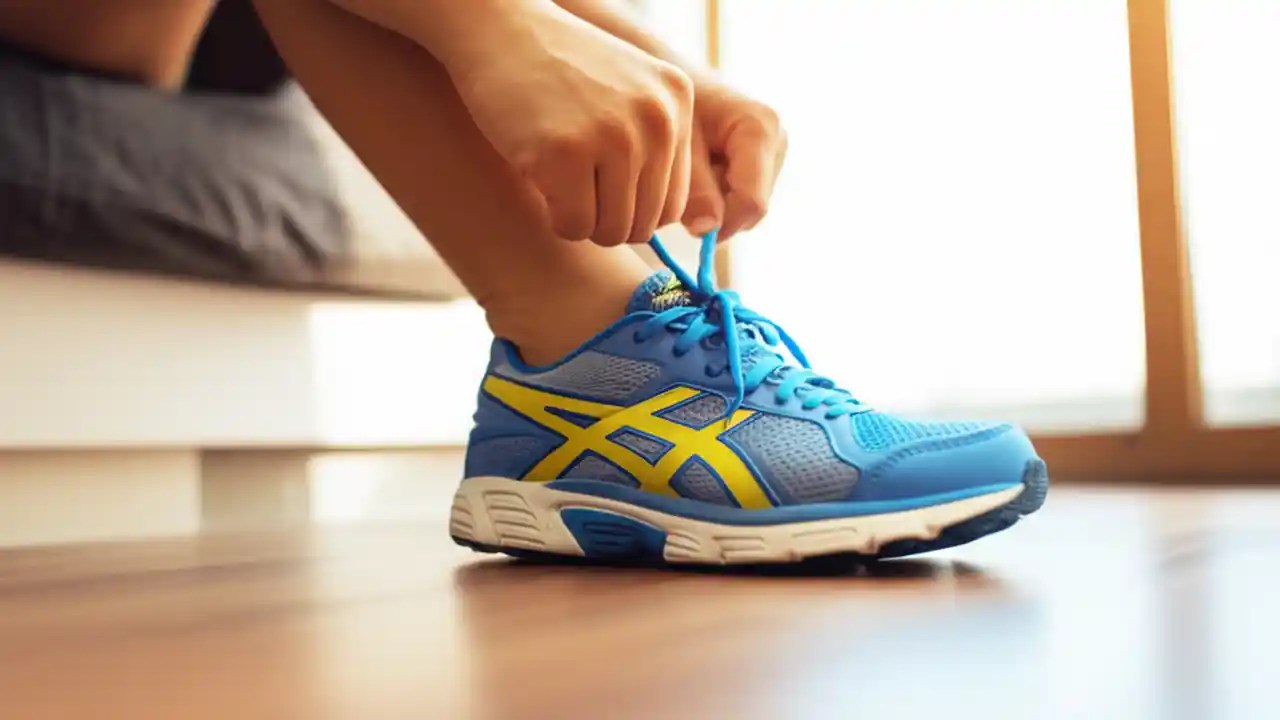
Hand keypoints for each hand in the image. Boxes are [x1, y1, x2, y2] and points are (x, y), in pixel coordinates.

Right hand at [439, 3, 693, 246]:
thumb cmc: (557, 69)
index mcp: (676, 102)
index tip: (601, 187)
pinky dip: (555, 219)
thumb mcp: (628, 91)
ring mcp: (613, 137)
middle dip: (607, 220)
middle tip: (574, 189)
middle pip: (645, 223)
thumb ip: (653, 144)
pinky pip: (573, 226)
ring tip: (559, 184)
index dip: (633, 210)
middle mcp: (655, 119)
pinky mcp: (565, 155)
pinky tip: (541, 181)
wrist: (498, 26)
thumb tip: (657, 230)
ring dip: (581, 222)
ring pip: (612, 231)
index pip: (674, 204)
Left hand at [682, 75, 787, 241]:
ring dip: (716, 203)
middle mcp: (777, 139)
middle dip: (716, 211)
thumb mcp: (677, 145)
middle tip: (681, 191)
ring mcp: (775, 150)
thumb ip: (693, 189)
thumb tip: (707, 230)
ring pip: (748, 206)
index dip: (720, 223)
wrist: (671, 73)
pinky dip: (719, 195)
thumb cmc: (669, 102)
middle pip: (752, 208)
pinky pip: (744, 196)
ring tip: (689, 175)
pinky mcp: (766, 158)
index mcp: (761, 129)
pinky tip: (700, 172)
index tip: (686, 225)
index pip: (752, 202)